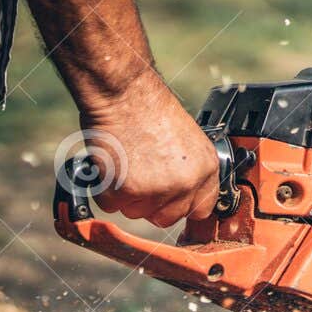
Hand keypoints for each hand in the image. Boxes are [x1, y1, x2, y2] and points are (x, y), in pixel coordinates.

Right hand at [78, 75, 220, 226]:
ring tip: (125, 163)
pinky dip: (104, 189)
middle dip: (150, 204)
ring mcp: (158, 190)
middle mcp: (187, 183)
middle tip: (138, 177)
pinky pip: (111, 205)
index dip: (180, 205)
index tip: (168, 199)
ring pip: (136, 213)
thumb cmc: (150, 109)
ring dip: (126, 196)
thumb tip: (182, 194)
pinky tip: (111, 163)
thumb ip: (189, 170)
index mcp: (207, 169)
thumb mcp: (188, 140)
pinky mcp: (128, 191)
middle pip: (166, 218)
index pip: (201, 210)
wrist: (125, 93)